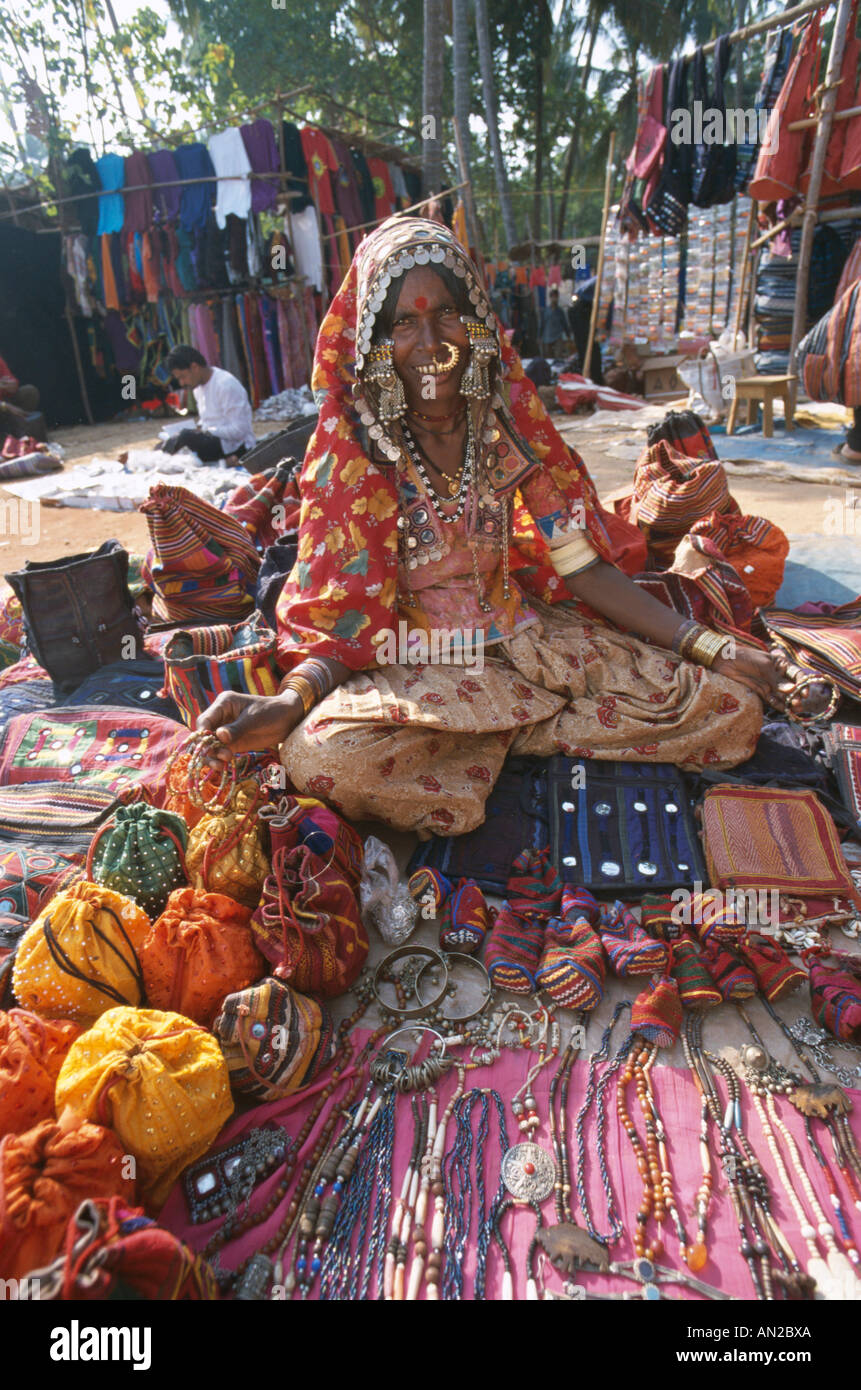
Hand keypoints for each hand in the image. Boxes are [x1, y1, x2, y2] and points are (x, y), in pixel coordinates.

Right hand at [196, 691, 302, 762]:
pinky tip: (222, 767)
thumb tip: (219, 735)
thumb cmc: (272, 712)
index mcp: (224, 704)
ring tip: (221, 765)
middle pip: (203, 734)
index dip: (201, 734)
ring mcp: (225, 731)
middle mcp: (221, 716)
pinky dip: (218, 760)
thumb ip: (236, 728)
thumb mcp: (254, 719)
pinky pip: (219, 753)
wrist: (288, 720)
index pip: (204, 719)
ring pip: (209, 746)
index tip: (206, 747)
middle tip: (220, 758)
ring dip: (211, 757)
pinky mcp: (232, 743)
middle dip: (206, 748)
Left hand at [713, 645, 831, 718]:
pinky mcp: (761, 692)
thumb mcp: (764, 666)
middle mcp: (777, 675)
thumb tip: (792, 690)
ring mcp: (769, 684)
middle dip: (796, 696)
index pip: (796, 675)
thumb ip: (777, 679)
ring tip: (793, 709)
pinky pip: (771, 699)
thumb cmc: (746, 658)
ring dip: (788, 702)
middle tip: (798, 704)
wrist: (726, 661)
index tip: (805, 693)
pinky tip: (782, 708)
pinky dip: (777, 704)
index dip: (803, 684)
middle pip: (791, 687)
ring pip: (782, 695)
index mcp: (781, 664)